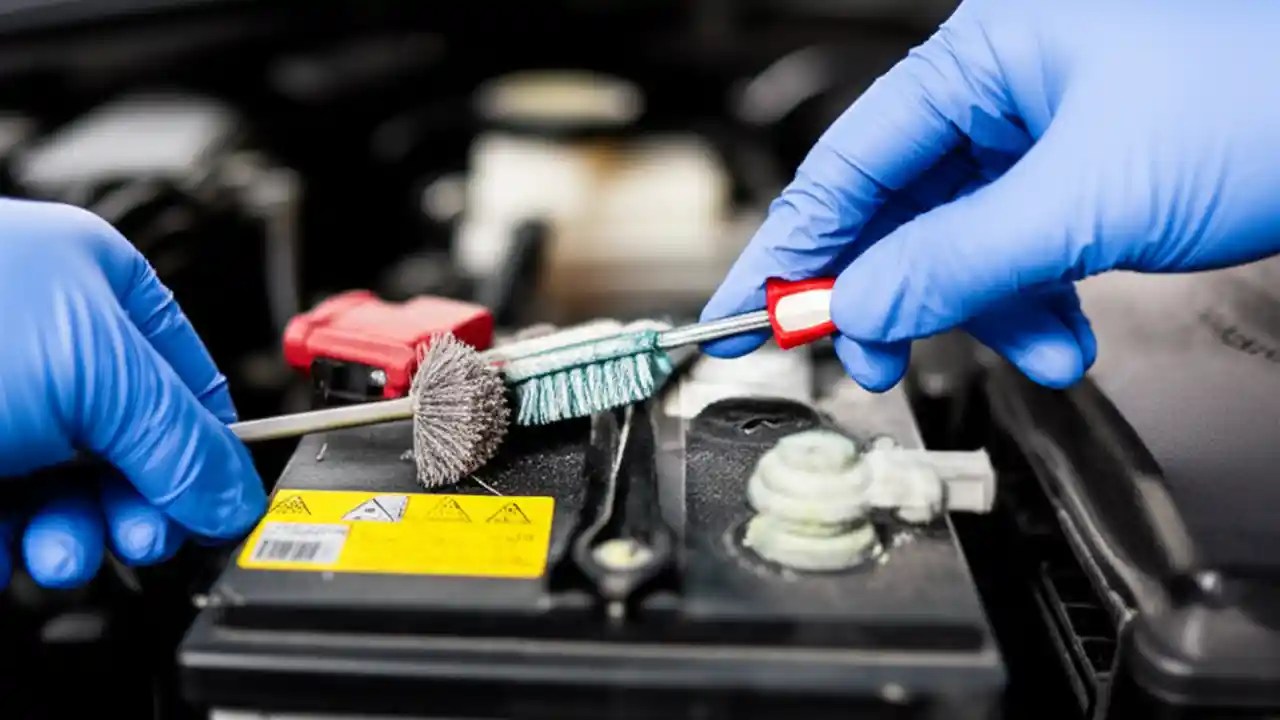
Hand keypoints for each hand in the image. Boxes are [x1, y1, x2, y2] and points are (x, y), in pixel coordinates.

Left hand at [0, 198, 265, 589]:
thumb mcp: (93, 373)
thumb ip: (181, 438)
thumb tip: (234, 496)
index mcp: (99, 288)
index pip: (191, 383)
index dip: (209, 452)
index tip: (215, 512)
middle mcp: (50, 344)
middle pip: (135, 446)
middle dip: (141, 502)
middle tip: (141, 534)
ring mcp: (0, 405)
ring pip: (72, 490)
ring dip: (81, 533)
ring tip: (65, 548)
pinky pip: (10, 518)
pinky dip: (17, 545)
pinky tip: (9, 546)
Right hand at [702, 0, 1279, 390]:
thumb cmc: (1266, 98)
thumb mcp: (1084, 199)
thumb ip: (954, 261)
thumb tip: (861, 305)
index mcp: (983, 55)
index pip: (847, 164)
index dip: (792, 248)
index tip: (749, 312)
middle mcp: (1005, 87)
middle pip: (898, 206)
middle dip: (892, 292)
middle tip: (869, 358)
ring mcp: (1047, 132)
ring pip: (964, 239)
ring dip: (985, 309)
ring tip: (1032, 350)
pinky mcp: (1087, 173)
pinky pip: (1022, 247)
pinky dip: (1034, 299)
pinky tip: (1063, 332)